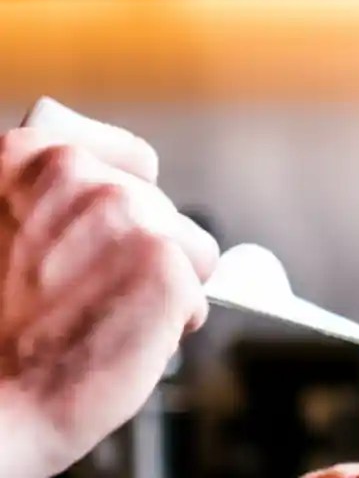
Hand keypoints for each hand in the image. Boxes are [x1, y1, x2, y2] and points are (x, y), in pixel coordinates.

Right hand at [0, 100, 219, 477]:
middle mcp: (80, 176)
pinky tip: (118, 338)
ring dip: (159, 285)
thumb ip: (50, 185)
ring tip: (98, 316)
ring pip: (191, 248)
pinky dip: (171, 322)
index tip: (103, 241)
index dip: (128, 210)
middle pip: (164, 210)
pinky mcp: (165, 263)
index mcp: (29, 157)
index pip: (135, 160)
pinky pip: (197, 293)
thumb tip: (97, 152)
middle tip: (82, 297)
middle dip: (137, 254)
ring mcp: (128, 216)